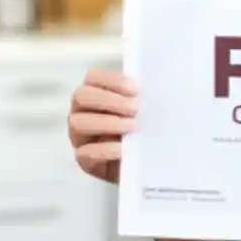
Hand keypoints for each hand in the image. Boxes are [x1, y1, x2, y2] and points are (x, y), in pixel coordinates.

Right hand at [68, 67, 138, 184]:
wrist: (146, 164)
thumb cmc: (145, 129)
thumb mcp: (146, 110)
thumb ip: (146, 97)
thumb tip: (161, 86)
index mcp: (95, 94)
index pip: (93, 77)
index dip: (112, 80)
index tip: (137, 89)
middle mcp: (81, 112)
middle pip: (82, 96)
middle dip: (110, 101)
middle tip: (136, 109)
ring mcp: (80, 137)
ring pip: (79, 123)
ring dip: (108, 123)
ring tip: (133, 127)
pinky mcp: (84, 160)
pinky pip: (85, 153)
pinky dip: (105, 149)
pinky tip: (123, 148)